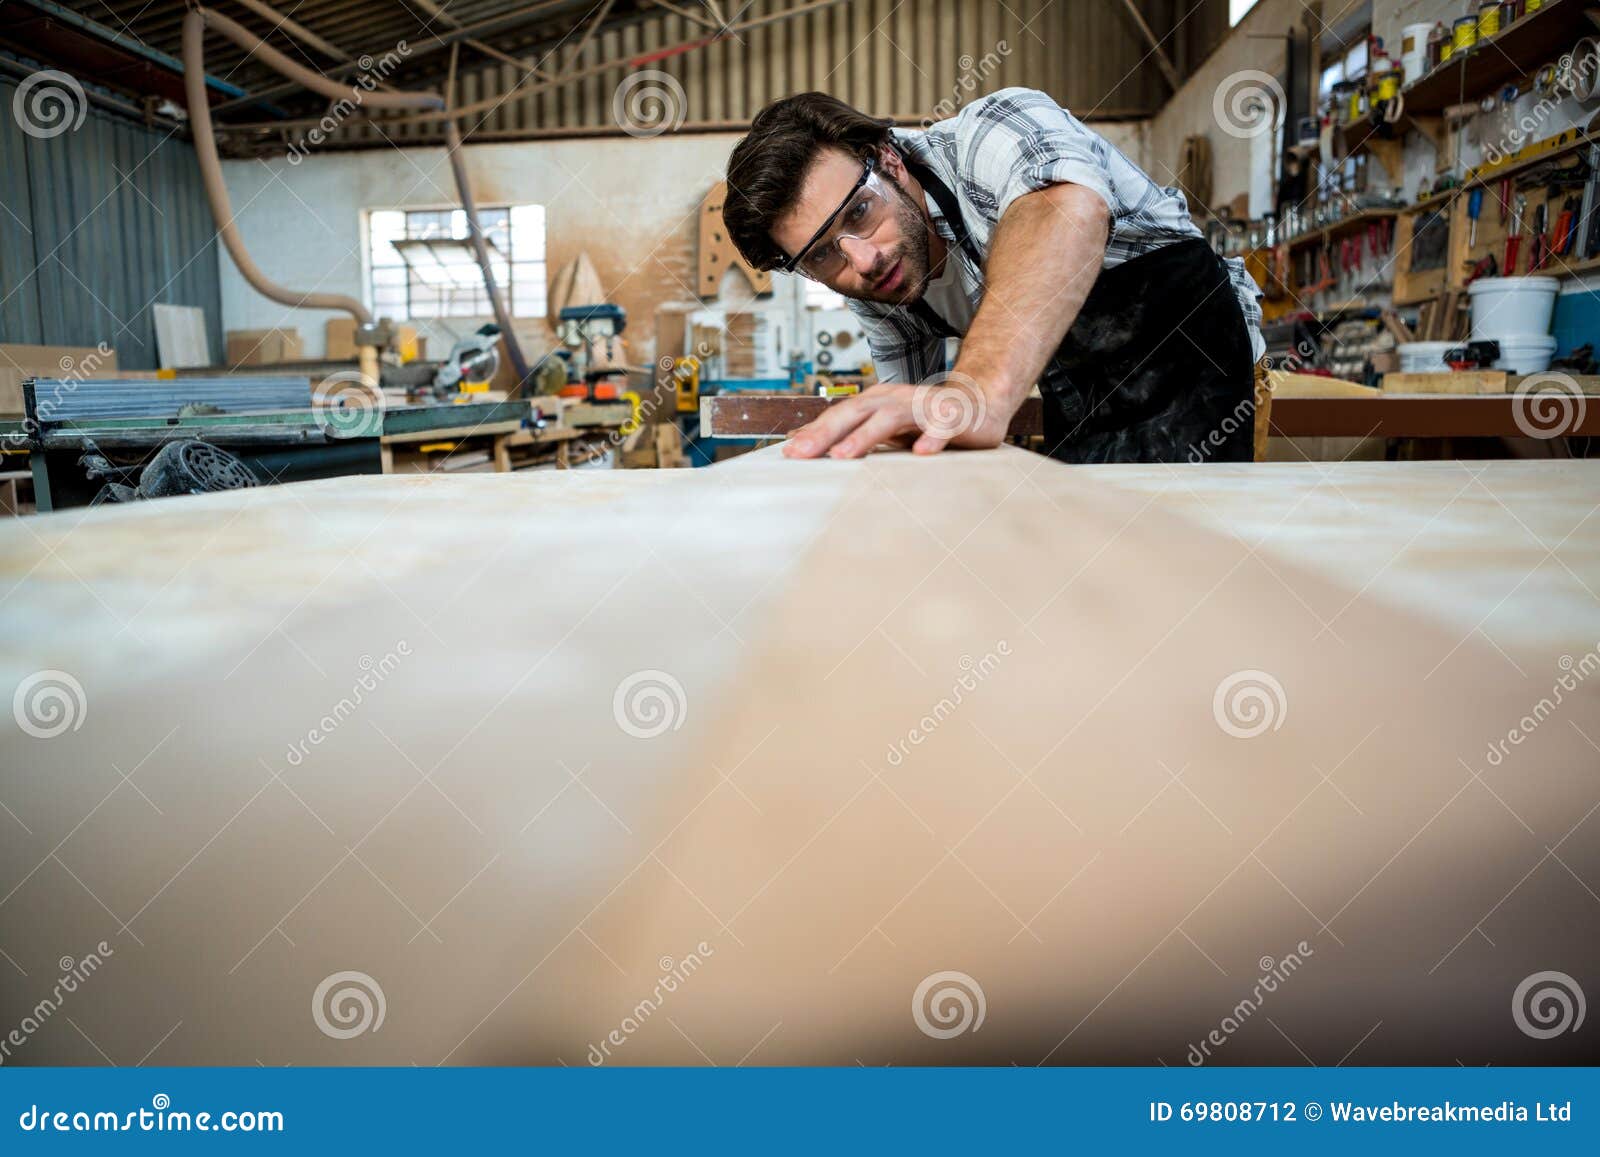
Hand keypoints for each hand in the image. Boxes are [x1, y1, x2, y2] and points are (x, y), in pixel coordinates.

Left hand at [782, 376, 1008, 459]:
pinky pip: (941, 427)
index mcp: (877, 400)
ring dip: (865, 436)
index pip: (839, 415)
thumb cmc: (927, 420)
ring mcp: (924, 406)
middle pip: (855, 412)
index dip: (814, 432)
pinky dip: (931, 438)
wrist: (979, 403)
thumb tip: (811, 447)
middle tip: (802, 454)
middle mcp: (896, 398)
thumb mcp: (887, 429)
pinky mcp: (953, 416)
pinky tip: (921, 453)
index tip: (789, 453)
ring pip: (890, 417)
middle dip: (826, 433)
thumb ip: (856, 436)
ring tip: (843, 455)